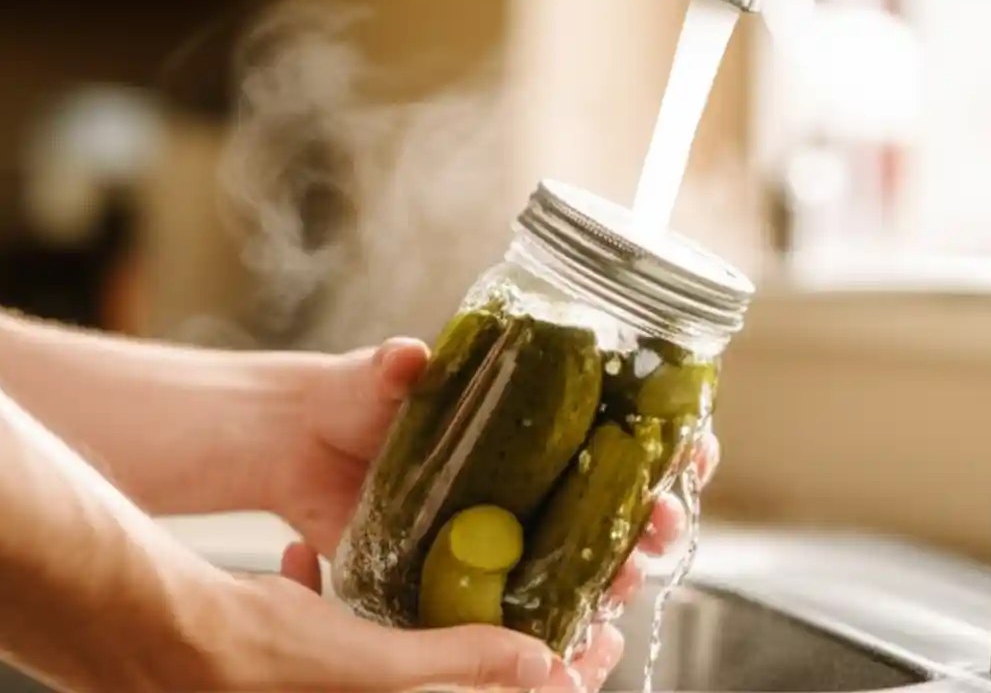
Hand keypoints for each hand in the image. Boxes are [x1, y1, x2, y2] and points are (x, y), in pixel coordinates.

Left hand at [269, 337, 720, 690]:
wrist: (295, 442)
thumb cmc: (350, 397)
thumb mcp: (378, 377)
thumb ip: (394, 367)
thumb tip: (407, 358)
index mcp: (529, 419)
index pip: (621, 426)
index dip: (668, 440)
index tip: (695, 446)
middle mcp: (527, 476)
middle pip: (615, 501)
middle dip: (656, 516)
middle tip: (665, 524)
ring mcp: (501, 527)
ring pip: (582, 557)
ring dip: (618, 570)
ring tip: (628, 577)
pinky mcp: (465, 572)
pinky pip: (522, 603)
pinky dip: (556, 620)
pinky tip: (575, 632)